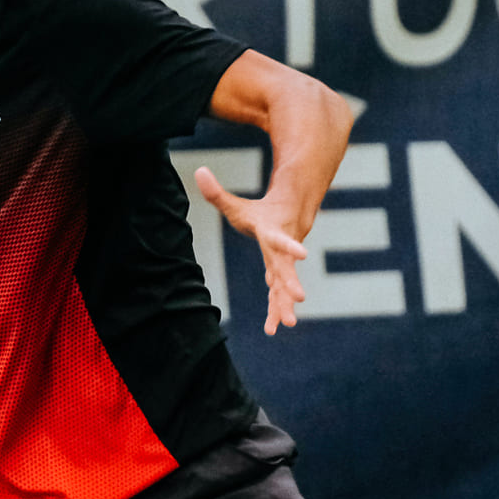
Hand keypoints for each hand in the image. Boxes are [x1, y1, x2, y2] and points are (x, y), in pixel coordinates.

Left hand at [194, 166, 308, 335]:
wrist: (292, 215)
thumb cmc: (261, 213)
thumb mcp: (238, 204)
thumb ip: (217, 192)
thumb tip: (197, 170)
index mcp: (273, 232)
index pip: (280, 239)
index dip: (290, 245)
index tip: (302, 254)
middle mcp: (282, 250)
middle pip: (286, 267)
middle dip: (291, 284)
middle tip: (300, 299)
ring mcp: (284, 264)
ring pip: (285, 286)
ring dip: (285, 305)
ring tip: (287, 324)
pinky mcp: (281, 275)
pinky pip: (279, 295)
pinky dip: (276, 310)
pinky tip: (273, 328)